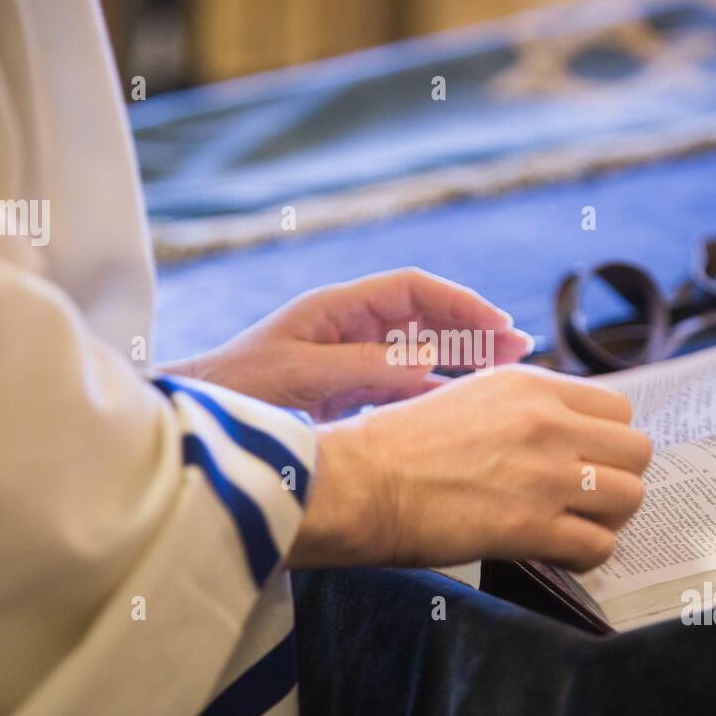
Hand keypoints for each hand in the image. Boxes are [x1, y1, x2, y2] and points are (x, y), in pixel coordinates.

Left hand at [158, 268, 533, 420]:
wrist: (195, 425)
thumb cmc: (235, 390)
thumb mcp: (300, 375)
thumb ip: (364, 368)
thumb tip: (428, 367)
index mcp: (336, 309)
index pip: (412, 290)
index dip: (460, 302)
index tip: (499, 324)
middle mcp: (348, 331)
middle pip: (425, 319)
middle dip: (474, 330)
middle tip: (521, 350)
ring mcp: (349, 364)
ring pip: (420, 355)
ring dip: (462, 362)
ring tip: (507, 375)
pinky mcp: (346, 398)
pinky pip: (402, 389)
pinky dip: (436, 393)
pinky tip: (463, 406)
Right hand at [288, 364, 652, 572]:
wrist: (358, 483)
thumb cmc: (396, 445)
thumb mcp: (468, 397)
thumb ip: (521, 408)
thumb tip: (560, 432)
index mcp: (531, 385)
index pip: (617, 408)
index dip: (605, 440)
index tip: (586, 459)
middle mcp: (548, 423)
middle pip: (636, 449)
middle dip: (616, 476)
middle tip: (587, 496)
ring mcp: (545, 475)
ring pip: (630, 496)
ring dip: (607, 516)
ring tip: (574, 525)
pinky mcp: (531, 527)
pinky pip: (599, 545)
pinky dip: (585, 554)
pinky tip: (558, 552)